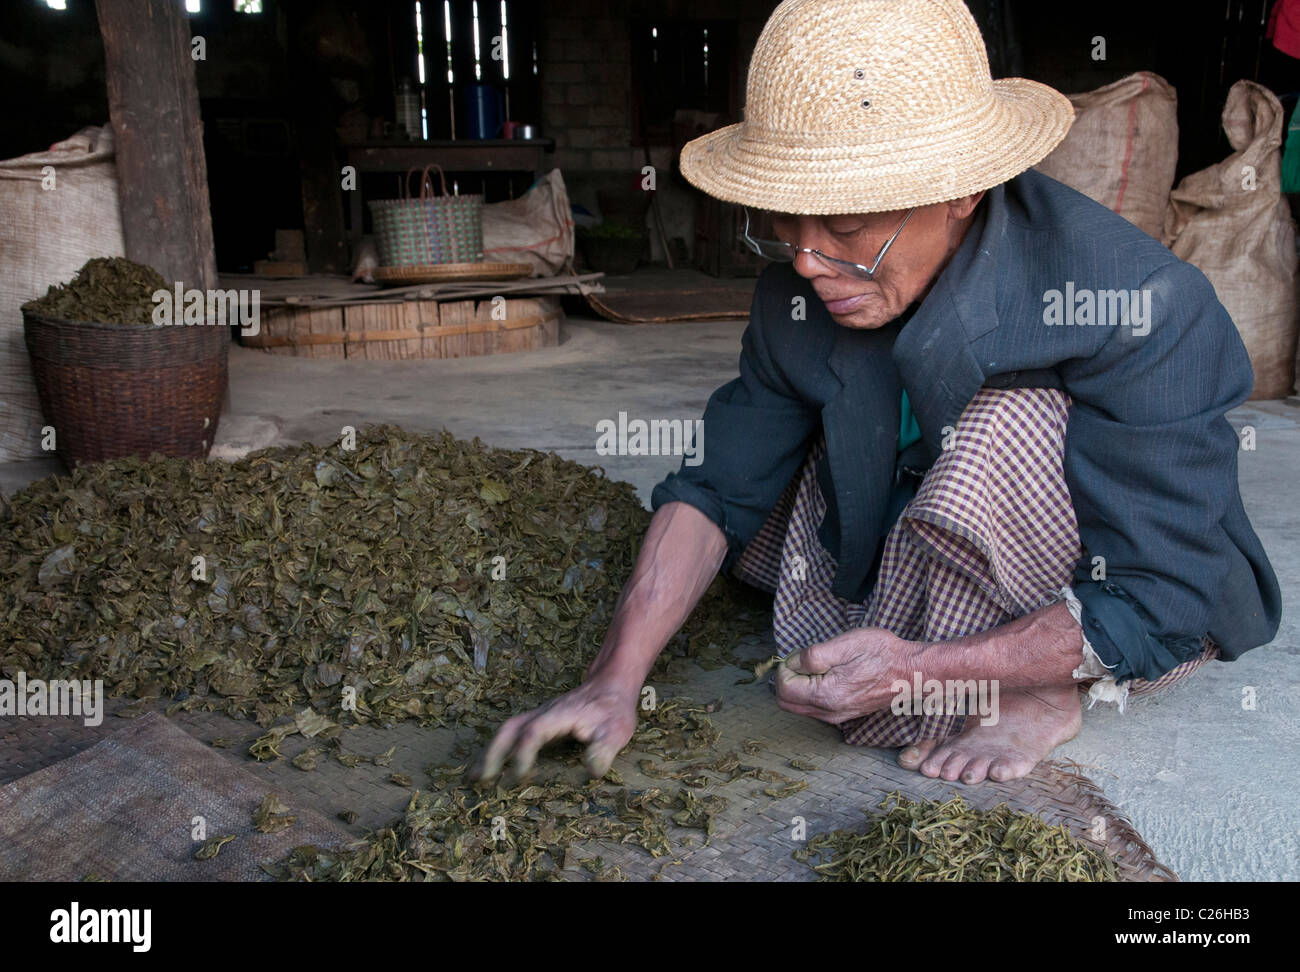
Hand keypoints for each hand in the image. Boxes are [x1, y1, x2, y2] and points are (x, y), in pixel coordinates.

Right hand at [471, 676, 638, 783]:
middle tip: (479, 779)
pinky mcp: (539, 721)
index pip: (534, 732)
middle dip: (492, 753)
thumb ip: (604, 750)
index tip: (519, 777)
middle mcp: (543, 714)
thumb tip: (590, 771)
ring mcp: (539, 716)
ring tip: (475, 776)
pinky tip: (493, 765)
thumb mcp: (617, 731)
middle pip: (509, 728)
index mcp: (559, 716)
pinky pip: (513, 733)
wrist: (610, 685)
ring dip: (490, 752)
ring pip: (506, 729)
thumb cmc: (613, 710)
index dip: (524, 753)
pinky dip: (499, 748)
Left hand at [774, 627, 916, 724]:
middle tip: (803, 661)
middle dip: (787, 680)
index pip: (783, 688)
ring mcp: (837, 717)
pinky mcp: (844, 714)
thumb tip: (791, 663)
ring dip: (798, 687)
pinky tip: (827, 676)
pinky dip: (811, 693)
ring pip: (799, 707)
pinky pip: (815, 709)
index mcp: (826, 695)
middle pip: (786, 702)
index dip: (785, 668)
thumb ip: (812, 656)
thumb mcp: (844, 644)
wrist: (911, 671)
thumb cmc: (881, 654)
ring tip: (818, 666)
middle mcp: (829, 712)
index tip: (800, 655)